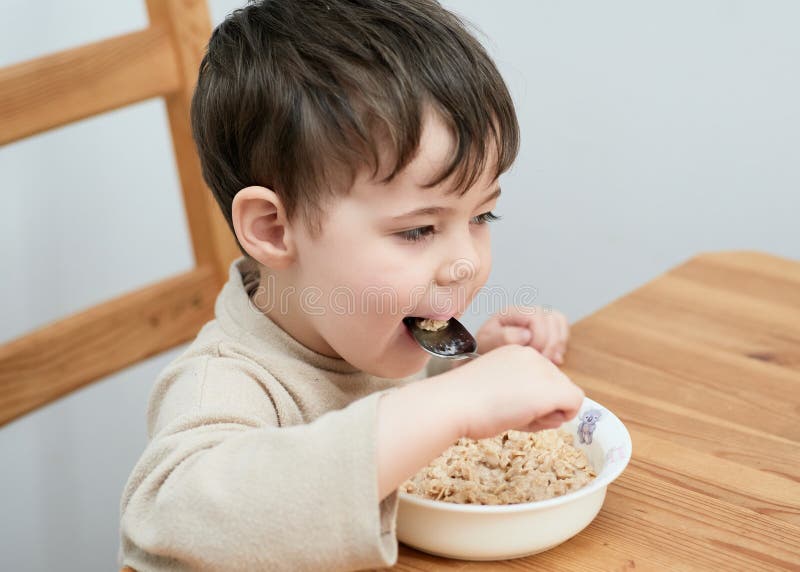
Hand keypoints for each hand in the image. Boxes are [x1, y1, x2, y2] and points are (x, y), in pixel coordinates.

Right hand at [441, 344, 584, 440]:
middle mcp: (533, 355)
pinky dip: (559, 417)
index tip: (503, 404)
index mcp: (516, 352)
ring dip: (547, 415)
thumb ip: (521, 393)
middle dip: (542, 408)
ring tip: (515, 415)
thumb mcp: (495, 388)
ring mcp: (544, 370)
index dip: (529, 399)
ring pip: (566, 398)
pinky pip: (574, 405)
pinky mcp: (551, 388)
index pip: (540, 380)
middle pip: (557, 388)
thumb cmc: (464, 404)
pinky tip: (530, 417)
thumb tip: (555, 413)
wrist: (453, 403)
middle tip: (509, 413)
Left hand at [473, 306, 569, 364]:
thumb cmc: (488, 349)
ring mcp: (539, 318)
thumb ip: (504, 337)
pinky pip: (563, 328)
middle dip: (549, 343)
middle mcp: (527, 312)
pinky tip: (553, 357)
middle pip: (551, 319)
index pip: (536, 316)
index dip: (539, 337)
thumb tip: (526, 334)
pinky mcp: (548, 327)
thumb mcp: (488, 343)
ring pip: (559, 321)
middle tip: (540, 360)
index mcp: (511, 312)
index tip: (533, 353)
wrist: (489, 357)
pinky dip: (561, 343)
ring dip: (557, 344)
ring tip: (546, 360)